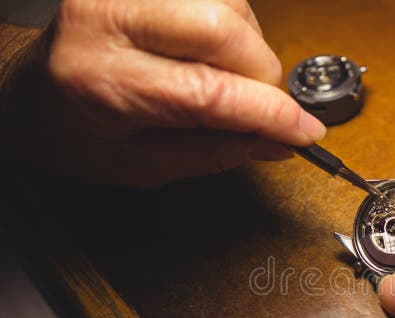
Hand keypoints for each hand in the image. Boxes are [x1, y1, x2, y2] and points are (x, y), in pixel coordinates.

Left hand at [0, 0, 324, 185]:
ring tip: (224, 81)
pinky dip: (234, 27)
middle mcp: (108, 15)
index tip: (305, 134)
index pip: (210, 91)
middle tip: (260, 110)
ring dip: (248, 50)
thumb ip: (212, 153)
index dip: (271, 114)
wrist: (21, 85)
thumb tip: (277, 143)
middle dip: (262, 77)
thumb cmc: (68, 128)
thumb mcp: (138, 164)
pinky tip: (212, 53)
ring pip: (231, 5)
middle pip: (226, 29)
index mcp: (100, 76)